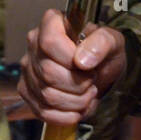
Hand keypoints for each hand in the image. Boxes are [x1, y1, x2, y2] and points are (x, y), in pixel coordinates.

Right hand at [18, 10, 127, 124]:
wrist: (101, 71)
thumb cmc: (104, 52)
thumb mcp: (113, 41)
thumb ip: (102, 43)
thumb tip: (81, 60)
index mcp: (52, 23)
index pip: (49, 42)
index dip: (70, 59)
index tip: (89, 66)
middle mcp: (34, 44)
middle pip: (48, 73)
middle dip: (78, 84)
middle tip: (92, 81)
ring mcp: (28, 69)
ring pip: (47, 95)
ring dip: (75, 102)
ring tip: (88, 94)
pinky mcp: (28, 92)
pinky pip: (42, 112)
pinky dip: (66, 116)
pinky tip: (78, 108)